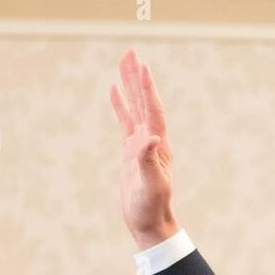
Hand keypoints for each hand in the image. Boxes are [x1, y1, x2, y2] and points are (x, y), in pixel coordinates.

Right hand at [109, 47, 178, 249]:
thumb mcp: (151, 185)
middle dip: (137, 76)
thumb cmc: (151, 207)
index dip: (147, 88)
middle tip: (131, 51)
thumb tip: (151, 138)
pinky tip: (115, 90)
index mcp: (159, 145)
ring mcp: (141, 144)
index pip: (153, 110)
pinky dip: (120, 105)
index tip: (142, 65)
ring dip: (129, 84)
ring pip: (135, 107)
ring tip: (123, 61)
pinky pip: (125, 121)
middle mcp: (152, 140)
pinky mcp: (131, 151)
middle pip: (144, 101)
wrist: (149, 223)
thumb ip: (149, 161)